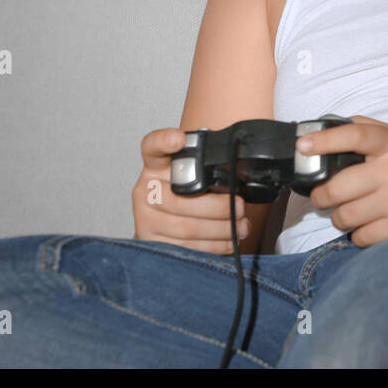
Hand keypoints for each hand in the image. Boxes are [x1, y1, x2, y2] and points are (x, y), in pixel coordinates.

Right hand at [131, 127, 246, 254]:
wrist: (161, 226)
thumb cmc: (185, 196)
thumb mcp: (192, 176)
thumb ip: (205, 169)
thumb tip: (242, 172)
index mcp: (156, 166)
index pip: (152, 147)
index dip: (163, 141)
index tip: (179, 139)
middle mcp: (146, 190)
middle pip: (179, 199)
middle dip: (218, 207)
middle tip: (240, 207)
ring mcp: (145, 217)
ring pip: (186, 228)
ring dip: (221, 230)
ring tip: (242, 226)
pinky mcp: (151, 242)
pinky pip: (186, 248)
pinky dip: (213, 247)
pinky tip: (229, 242)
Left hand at [303, 115, 387, 246]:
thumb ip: (369, 130)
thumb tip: (329, 129)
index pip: (353, 135)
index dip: (323, 140)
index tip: (302, 145)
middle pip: (335, 189)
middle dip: (322, 196)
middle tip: (323, 197)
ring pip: (344, 217)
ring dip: (341, 218)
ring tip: (350, 212)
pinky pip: (362, 238)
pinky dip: (359, 235)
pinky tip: (370, 226)